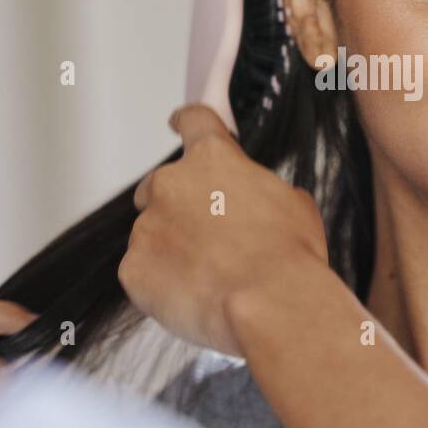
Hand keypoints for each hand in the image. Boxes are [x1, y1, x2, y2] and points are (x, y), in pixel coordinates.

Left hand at [118, 102, 330, 355]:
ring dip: (173, 247)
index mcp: (213, 159)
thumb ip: (261, 190)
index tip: (178, 122)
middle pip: (162, 185)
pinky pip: (143, 270)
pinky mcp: (133, 268)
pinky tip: (195, 293)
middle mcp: (171, 184)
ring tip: (211, 275)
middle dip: (180, 206)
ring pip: (153, 231)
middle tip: (212, 237)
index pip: (193, 121)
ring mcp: (146, 226)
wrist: (270, 305)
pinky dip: (162, 281)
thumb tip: (258, 202)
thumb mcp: (294, 204)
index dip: (187, 122)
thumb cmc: (288, 256)